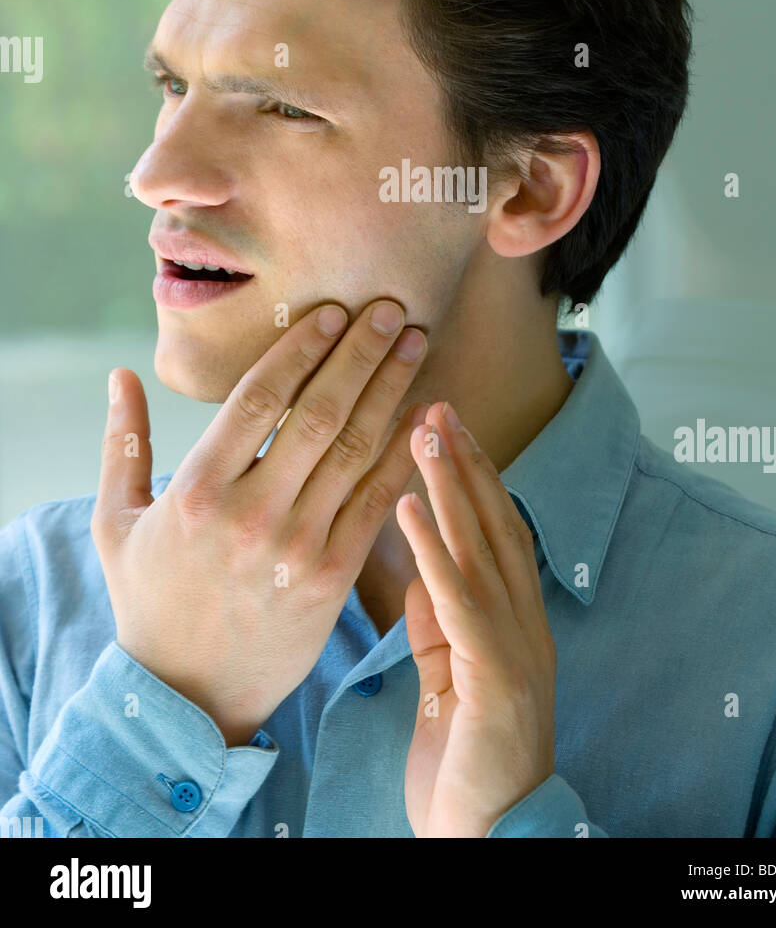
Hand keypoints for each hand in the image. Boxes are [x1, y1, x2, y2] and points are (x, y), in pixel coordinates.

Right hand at [93, 300, 427, 746]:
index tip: (335, 312)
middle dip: (362, 354)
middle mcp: (252, 513)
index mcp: (197, 491)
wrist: (188, 696)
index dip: (302, 349)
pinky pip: (377, 501)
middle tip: (395, 310)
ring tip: (417, 343)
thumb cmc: (151, 600)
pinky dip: (406, 453)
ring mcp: (298, 547)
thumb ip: (122, 445)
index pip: (259, 399)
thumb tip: (120, 375)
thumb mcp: (117, 523)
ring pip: (356, 449)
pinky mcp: (333, 577)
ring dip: (392, 389)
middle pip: (319, 412)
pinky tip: (428, 415)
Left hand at [396, 402, 556, 837]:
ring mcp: (514, 649)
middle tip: (436, 402)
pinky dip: (433, 547)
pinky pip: (459, 601)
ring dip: (450, 483)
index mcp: (512, 624)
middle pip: (493, 525)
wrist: (490, 840)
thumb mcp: (449, 678)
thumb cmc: (466, 765)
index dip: (473, 476)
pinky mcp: (494, 678)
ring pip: (480, 547)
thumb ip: (440, 622)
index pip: (494, 532)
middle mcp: (523, 625)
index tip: (445, 425)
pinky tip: (407, 503)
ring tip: (423, 429)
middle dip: (465, 461)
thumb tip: (422, 565)